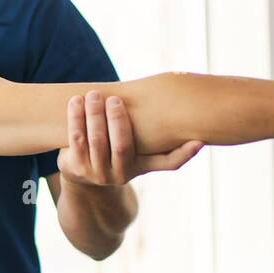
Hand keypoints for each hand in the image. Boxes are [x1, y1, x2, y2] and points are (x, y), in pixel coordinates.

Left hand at [56, 90, 203, 185]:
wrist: (83, 177)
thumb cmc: (117, 153)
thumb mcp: (139, 153)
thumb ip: (160, 141)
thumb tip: (194, 124)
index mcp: (140, 167)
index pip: (167, 162)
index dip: (183, 154)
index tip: (199, 141)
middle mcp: (120, 174)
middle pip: (121, 145)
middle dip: (118, 120)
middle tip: (115, 100)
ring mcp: (96, 172)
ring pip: (96, 140)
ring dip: (94, 115)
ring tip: (95, 96)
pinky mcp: (74, 166)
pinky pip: (76, 138)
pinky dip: (76, 118)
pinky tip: (76, 101)